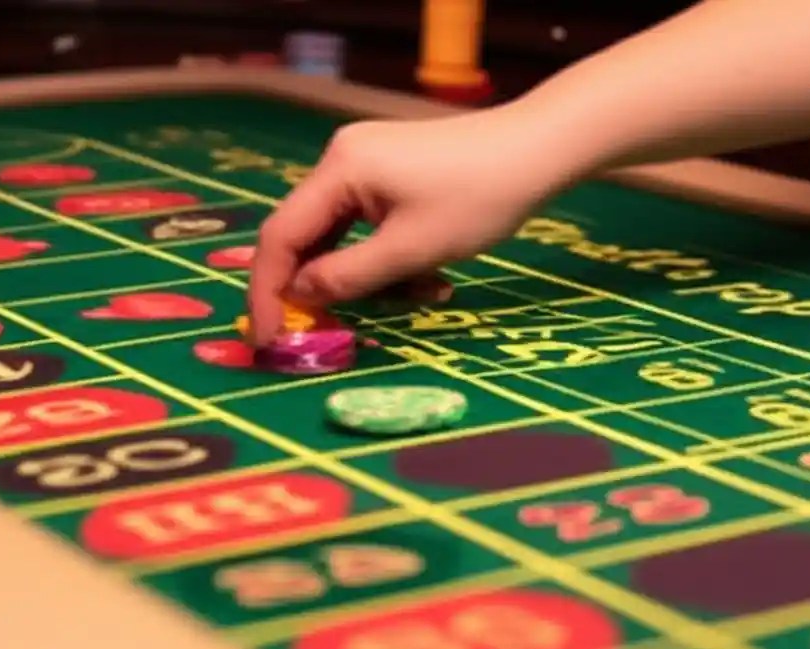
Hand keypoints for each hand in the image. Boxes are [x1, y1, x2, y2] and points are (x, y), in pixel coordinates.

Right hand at [245, 105, 561, 345]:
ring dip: (367, 276)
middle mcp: (341, 159)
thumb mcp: (411, 250)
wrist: (541, 148)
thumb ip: (347, 276)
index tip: (271, 340)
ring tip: (418, 294)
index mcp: (338, 169)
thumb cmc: (479, 197)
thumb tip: (299, 296)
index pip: (280, 237)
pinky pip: (369, 224)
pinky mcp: (391, 171)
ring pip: (342, 235)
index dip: (269, 293)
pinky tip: (428, 278)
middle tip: (328, 334)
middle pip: (307, 236)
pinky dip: (387, 257)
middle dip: (320, 288)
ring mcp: (366, 162)